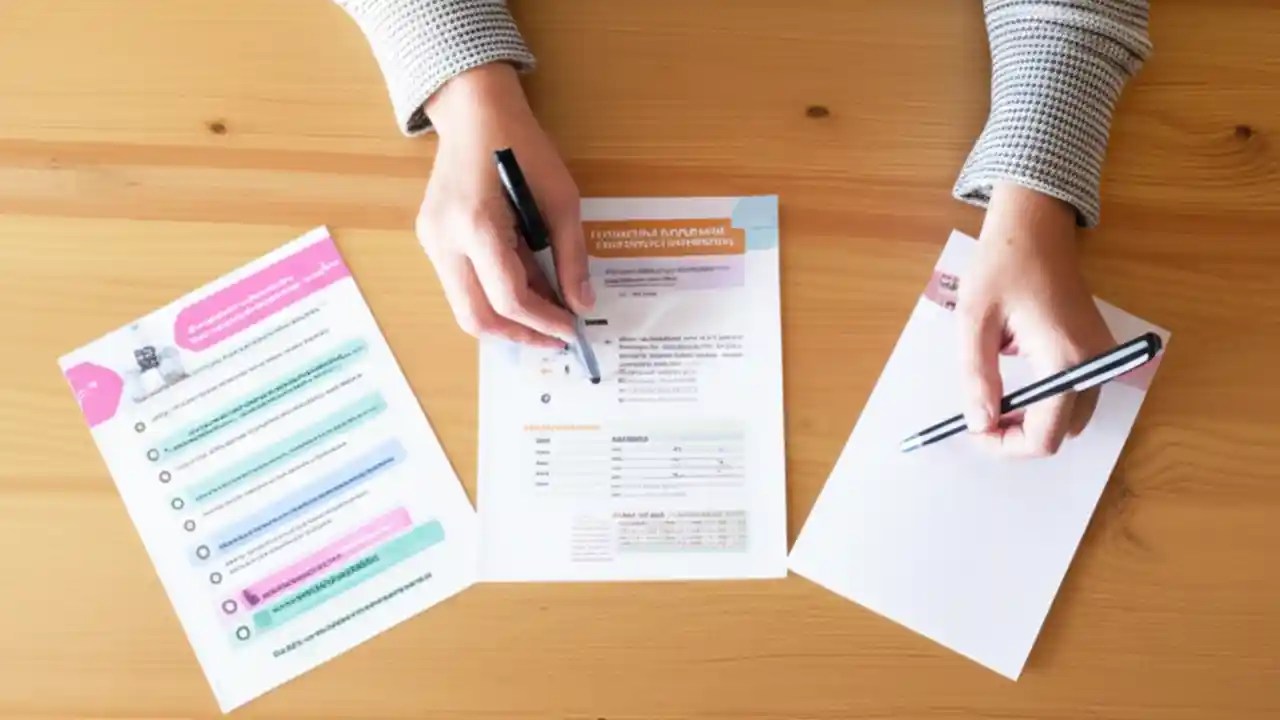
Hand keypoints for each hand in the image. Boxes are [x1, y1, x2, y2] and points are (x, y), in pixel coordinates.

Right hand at [416, 63, 592, 348]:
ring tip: (544, 312)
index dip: (545, 322)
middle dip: (520, 334)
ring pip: (465, 308)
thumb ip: (571, 257)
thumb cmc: (523, 146)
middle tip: (556, 337)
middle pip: (476, 318)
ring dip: (507, 318)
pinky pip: (461, 286)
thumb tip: (582, 305)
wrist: (474, 112)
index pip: (510, 298)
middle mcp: (444, 240)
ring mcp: (430, 242)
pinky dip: (493, 296)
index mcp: (476, 225)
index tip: (573, 330)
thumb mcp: (561, 199)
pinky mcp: (430, 240)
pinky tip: (524, 287)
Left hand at [957, 183, 1115, 457]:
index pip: (1045, 436)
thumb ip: (977, 377)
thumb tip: (980, 424)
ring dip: (1035, 420)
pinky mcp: (1098, 349)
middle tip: (982, 414)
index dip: (1007, 446)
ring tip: (997, 398)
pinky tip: (1018, 381)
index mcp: (1064, 360)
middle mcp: (1094, 364)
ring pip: (1073, 418)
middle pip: (1063, 433)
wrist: (1035, 226)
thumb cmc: (1001, 265)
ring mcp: (1102, 357)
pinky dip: (1048, 401)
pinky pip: (1077, 394)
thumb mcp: (974, 322)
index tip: (975, 429)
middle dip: (1020, 435)